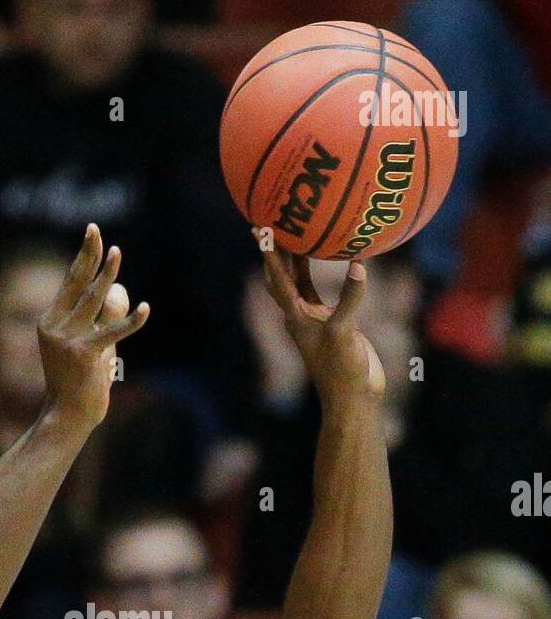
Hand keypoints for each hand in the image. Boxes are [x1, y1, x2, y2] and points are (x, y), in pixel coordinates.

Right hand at [38, 224, 148, 432]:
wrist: (68, 416)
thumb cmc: (82, 383)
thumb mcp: (94, 345)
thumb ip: (105, 317)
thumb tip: (120, 289)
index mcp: (50, 323)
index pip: (70, 284)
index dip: (84, 257)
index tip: (93, 234)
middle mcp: (55, 327)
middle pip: (76, 282)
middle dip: (88, 254)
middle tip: (97, 230)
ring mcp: (67, 340)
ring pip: (93, 300)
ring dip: (107, 275)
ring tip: (117, 253)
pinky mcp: (84, 355)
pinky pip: (112, 331)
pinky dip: (131, 321)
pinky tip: (144, 309)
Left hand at [255, 238, 384, 407]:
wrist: (352, 397)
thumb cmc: (343, 370)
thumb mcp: (345, 333)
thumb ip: (351, 299)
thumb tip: (358, 265)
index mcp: (296, 317)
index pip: (278, 279)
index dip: (270, 254)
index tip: (260, 229)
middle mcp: (300, 315)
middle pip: (282, 276)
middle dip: (275, 251)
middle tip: (270, 222)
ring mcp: (314, 318)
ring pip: (299, 280)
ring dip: (296, 258)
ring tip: (296, 229)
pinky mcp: (331, 321)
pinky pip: (321, 289)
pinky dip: (323, 272)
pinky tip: (332, 255)